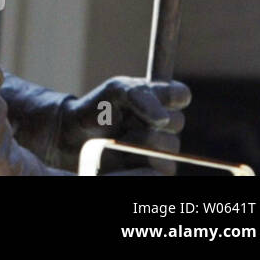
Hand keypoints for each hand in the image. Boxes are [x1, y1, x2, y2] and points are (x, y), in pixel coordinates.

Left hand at [59, 76, 190, 172]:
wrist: (79, 137)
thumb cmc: (99, 108)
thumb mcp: (114, 91)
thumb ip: (138, 95)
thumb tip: (163, 118)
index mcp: (160, 98)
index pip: (181, 94)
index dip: (172, 95)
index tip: (156, 95)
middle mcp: (167, 122)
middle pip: (176, 121)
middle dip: (150, 119)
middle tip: (127, 119)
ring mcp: (165, 146)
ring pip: (170, 145)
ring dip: (142, 139)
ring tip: (121, 137)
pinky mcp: (159, 168)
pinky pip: (162, 165)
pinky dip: (140, 158)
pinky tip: (124, 154)